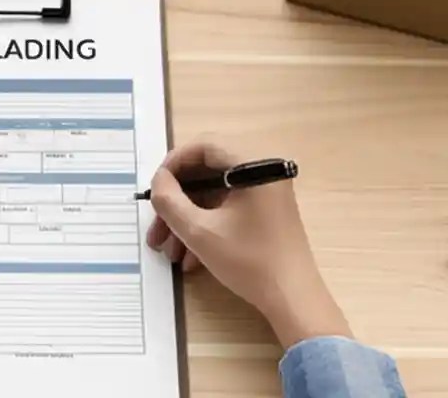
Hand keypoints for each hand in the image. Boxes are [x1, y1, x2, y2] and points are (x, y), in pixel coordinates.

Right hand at [145, 143, 350, 348]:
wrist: (293, 300)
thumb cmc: (249, 261)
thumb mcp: (199, 231)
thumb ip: (170, 201)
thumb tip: (158, 182)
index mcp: (254, 166)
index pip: (204, 146)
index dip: (173, 164)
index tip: (154, 189)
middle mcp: (263, 172)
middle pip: (207, 172)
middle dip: (176, 201)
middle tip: (156, 224)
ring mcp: (265, 194)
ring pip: (214, 195)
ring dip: (187, 219)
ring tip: (168, 251)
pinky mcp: (265, 213)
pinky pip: (227, 209)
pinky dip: (206, 227)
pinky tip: (189, 257)